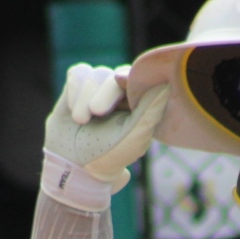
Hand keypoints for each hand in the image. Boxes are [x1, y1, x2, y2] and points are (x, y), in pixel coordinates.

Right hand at [42, 63, 167, 194]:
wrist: (75, 166)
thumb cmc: (110, 155)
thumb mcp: (135, 137)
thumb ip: (151, 111)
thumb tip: (166, 84)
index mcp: (140, 103)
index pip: (139, 79)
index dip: (130, 79)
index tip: (120, 81)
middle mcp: (121, 92)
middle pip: (114, 76)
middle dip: (104, 94)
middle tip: (96, 112)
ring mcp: (99, 87)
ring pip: (94, 75)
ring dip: (85, 98)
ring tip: (81, 121)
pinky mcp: (78, 86)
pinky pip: (78, 73)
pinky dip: (74, 90)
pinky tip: (73, 110)